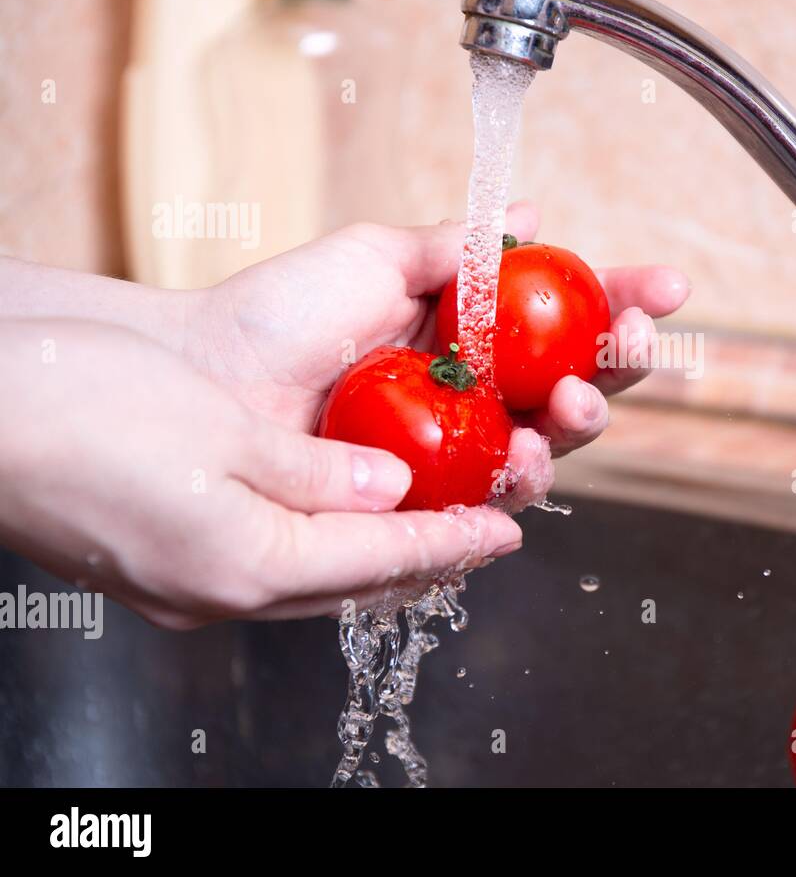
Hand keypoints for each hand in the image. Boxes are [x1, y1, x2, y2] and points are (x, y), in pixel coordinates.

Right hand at [0, 320, 523, 627]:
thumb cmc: (87, 407)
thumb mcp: (224, 432)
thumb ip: (320, 473)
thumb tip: (393, 490)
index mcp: (244, 566)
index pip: (380, 562)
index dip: (450, 545)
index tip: (506, 533)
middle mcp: (221, 591)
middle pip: (353, 582)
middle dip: (424, 555)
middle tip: (483, 527)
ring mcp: (188, 582)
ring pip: (312, 576)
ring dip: (375, 550)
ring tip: (428, 518)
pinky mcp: (165, 558)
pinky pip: (272, 560)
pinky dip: (322, 538)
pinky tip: (340, 509)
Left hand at [182, 202, 689, 501]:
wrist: (212, 383)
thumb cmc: (279, 316)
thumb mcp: (375, 257)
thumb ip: (458, 244)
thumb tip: (530, 211)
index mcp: (473, 333)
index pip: (568, 319)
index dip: (621, 301)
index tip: (666, 286)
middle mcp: (478, 394)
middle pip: (579, 384)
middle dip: (621, 365)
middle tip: (629, 344)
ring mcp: (459, 452)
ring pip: (552, 447)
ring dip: (582, 423)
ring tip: (572, 400)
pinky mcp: (433, 508)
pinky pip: (497, 503)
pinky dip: (524, 481)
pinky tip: (529, 456)